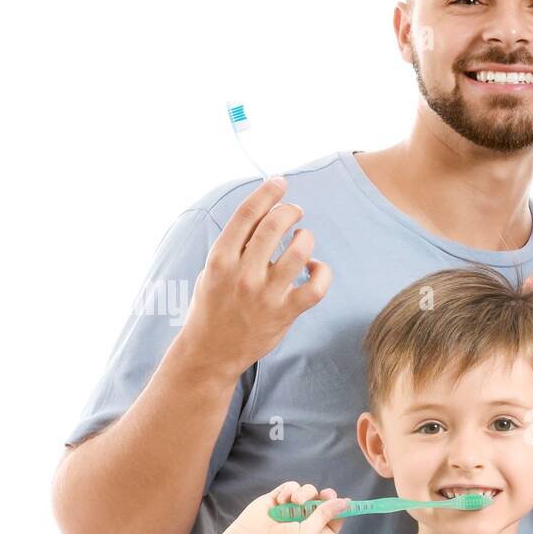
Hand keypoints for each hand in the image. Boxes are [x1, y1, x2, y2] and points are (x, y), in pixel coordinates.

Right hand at [180, 178, 331, 380]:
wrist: (211, 351)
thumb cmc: (212, 305)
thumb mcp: (211, 270)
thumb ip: (233, 245)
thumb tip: (262, 214)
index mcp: (220, 258)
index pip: (247, 214)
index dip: (267, 193)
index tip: (280, 182)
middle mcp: (243, 273)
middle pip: (274, 226)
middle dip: (290, 211)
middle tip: (295, 212)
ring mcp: (265, 294)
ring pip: (298, 251)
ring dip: (306, 238)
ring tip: (303, 239)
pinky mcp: (285, 313)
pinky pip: (316, 287)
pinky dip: (322, 271)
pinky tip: (314, 267)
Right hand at [217, 482, 349, 533]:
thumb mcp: (308, 533)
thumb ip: (325, 515)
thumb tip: (345, 503)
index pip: (333, 521)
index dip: (340, 512)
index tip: (346, 502)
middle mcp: (303, 521)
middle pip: (322, 503)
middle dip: (326, 497)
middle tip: (325, 494)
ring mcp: (289, 509)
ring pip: (307, 492)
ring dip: (304, 494)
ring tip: (295, 502)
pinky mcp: (276, 499)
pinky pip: (290, 487)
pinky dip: (288, 491)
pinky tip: (280, 501)